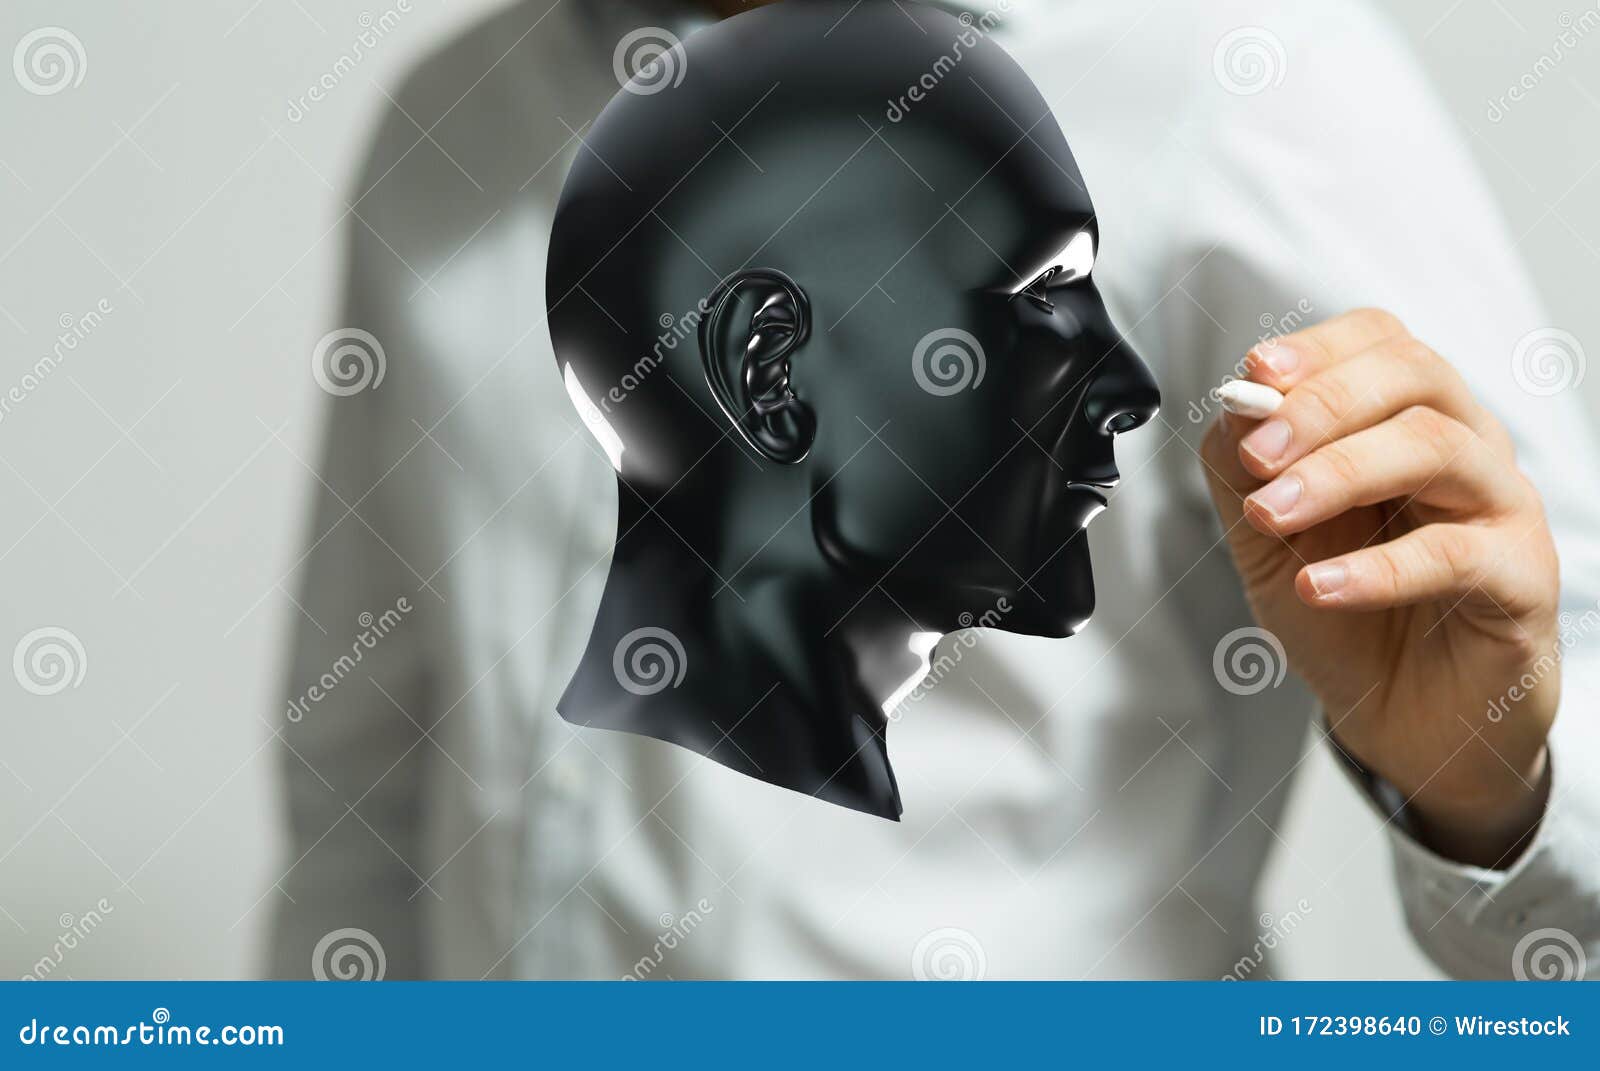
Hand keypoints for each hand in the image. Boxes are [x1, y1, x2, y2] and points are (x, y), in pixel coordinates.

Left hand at [1200, 308, 1560, 867]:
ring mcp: (1500, 509)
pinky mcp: (1520, 580)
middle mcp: (1463, 449)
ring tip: (1272, 514)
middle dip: (1323, 405)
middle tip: (1258, 454)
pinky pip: (1456, 554)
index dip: (1319, 349)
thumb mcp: (1270, 541)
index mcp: (1406, 421)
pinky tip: (1321, 585)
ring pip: (1438, 448)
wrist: (1401, 721)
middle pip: (1415, 377)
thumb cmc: (1348, 618)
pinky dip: (1379, 568)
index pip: (1382, 342)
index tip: (1254, 374)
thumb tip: (1232, 409)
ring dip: (1339, 474)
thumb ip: (1245, 474)